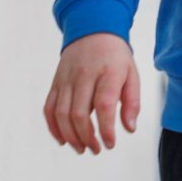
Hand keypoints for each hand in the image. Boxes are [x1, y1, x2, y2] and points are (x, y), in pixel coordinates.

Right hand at [43, 33, 139, 154]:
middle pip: (78, 113)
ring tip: (81, 148)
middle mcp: (83, 76)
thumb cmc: (116, 57)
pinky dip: (53, 126)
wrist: (92, 30)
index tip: (109, 144)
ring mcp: (66, 79)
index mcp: (107, 73)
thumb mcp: (132, 75)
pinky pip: (49, 107)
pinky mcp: (56, 82)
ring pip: (61, 113)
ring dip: (69, 136)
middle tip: (96, 150)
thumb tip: (130, 129)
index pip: (103, 106)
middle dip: (86, 137)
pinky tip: (63, 139)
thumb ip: (132, 102)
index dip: (105, 129)